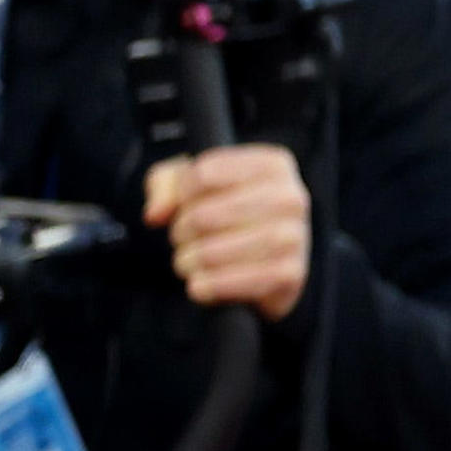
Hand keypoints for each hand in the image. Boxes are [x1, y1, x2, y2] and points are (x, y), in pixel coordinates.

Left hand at [146, 142, 315, 322]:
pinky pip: (235, 282)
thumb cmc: (225, 209)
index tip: (183, 203)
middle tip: (181, 236)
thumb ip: (164, 185)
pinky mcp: (290, 274)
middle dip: (181, 230)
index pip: (204, 173)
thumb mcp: (191, 184)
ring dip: (190, 260)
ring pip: (214, 252)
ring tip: (188, 260)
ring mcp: (295, 237)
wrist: (268, 258)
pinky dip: (209, 286)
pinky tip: (199, 285)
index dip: (180, 193)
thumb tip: (155, 214)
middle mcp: (291, 197)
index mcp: (271, 164)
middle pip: (205, 215)